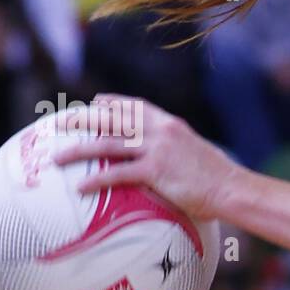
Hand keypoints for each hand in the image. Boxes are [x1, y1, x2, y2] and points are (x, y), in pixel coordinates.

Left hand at [51, 94, 243, 220]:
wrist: (231, 187)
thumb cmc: (219, 177)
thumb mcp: (197, 152)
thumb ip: (178, 149)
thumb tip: (169, 157)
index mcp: (171, 124)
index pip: (136, 106)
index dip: (113, 103)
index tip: (96, 102)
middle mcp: (160, 131)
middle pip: (113, 119)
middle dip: (84, 119)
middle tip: (60, 122)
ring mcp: (157, 149)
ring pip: (108, 144)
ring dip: (79, 150)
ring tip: (58, 158)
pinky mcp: (155, 171)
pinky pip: (118, 174)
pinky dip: (97, 180)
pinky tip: (80, 187)